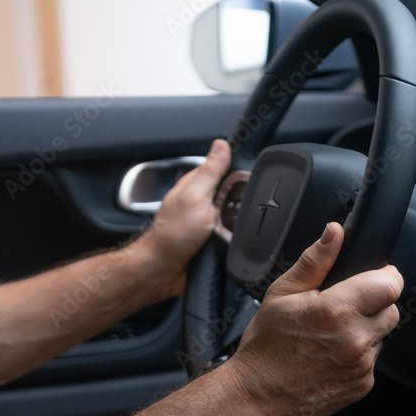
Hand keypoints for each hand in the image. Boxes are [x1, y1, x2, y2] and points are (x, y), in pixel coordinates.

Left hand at [131, 139, 231, 299]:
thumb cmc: (173, 235)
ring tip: (237, 228)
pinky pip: (233, 235)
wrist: (164, 271)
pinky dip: (236, 238)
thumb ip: (210, 171)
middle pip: (235, 194)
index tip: (251, 177)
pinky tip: (235, 241)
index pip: (226, 168)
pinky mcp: (213, 241)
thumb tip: (222, 145)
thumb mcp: (195, 196)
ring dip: (241, 222)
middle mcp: (202, 201)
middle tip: (241, 210)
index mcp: (197, 185)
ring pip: (236, 216)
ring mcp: (208, 222)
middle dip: (244, 201)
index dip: (240, 171)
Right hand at [223, 222, 403, 415]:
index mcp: (338, 310)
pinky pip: (372, 360)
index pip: (390, 284)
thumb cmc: (265, 347)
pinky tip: (330, 355)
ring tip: (331, 334)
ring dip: (365, 330)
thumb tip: (335, 233)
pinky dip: (358, 355)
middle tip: (341, 307)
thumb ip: (315, 260)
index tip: (371, 276)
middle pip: (391, 309)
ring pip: (382, 335)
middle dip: (373, 303)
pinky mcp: (363, 385)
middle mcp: (356, 340)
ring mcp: (362, 366)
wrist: (257, 397)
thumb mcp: (282, 293)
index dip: (384, 276)